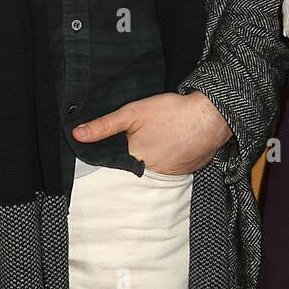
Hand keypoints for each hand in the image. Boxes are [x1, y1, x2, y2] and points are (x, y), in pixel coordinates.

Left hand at [71, 91, 233, 176]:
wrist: (211, 116)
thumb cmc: (171, 112)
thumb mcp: (133, 113)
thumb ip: (104, 126)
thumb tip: (77, 135)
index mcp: (134, 161)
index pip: (114, 165)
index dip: (113, 155)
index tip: (116, 146)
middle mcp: (150, 175)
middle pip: (133, 169)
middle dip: (132, 158)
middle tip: (142, 140)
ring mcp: (170, 176)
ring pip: (152, 170)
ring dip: (152, 160)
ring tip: (158, 141)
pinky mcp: (185, 173)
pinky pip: (170, 170)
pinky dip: (168, 161)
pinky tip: (171, 146)